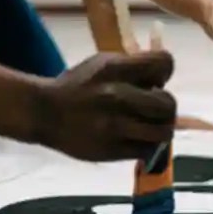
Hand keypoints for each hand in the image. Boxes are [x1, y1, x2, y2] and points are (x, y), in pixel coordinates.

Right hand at [35, 51, 176, 161]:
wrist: (44, 113)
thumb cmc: (78, 87)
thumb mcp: (103, 64)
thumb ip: (133, 67)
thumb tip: (163, 79)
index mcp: (116, 68)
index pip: (164, 63)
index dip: (164, 73)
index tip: (154, 81)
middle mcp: (118, 95)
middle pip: (169, 103)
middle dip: (165, 106)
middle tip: (154, 110)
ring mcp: (115, 125)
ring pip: (163, 131)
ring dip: (160, 129)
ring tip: (150, 127)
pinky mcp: (112, 149)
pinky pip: (147, 150)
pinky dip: (147, 146)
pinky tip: (137, 140)